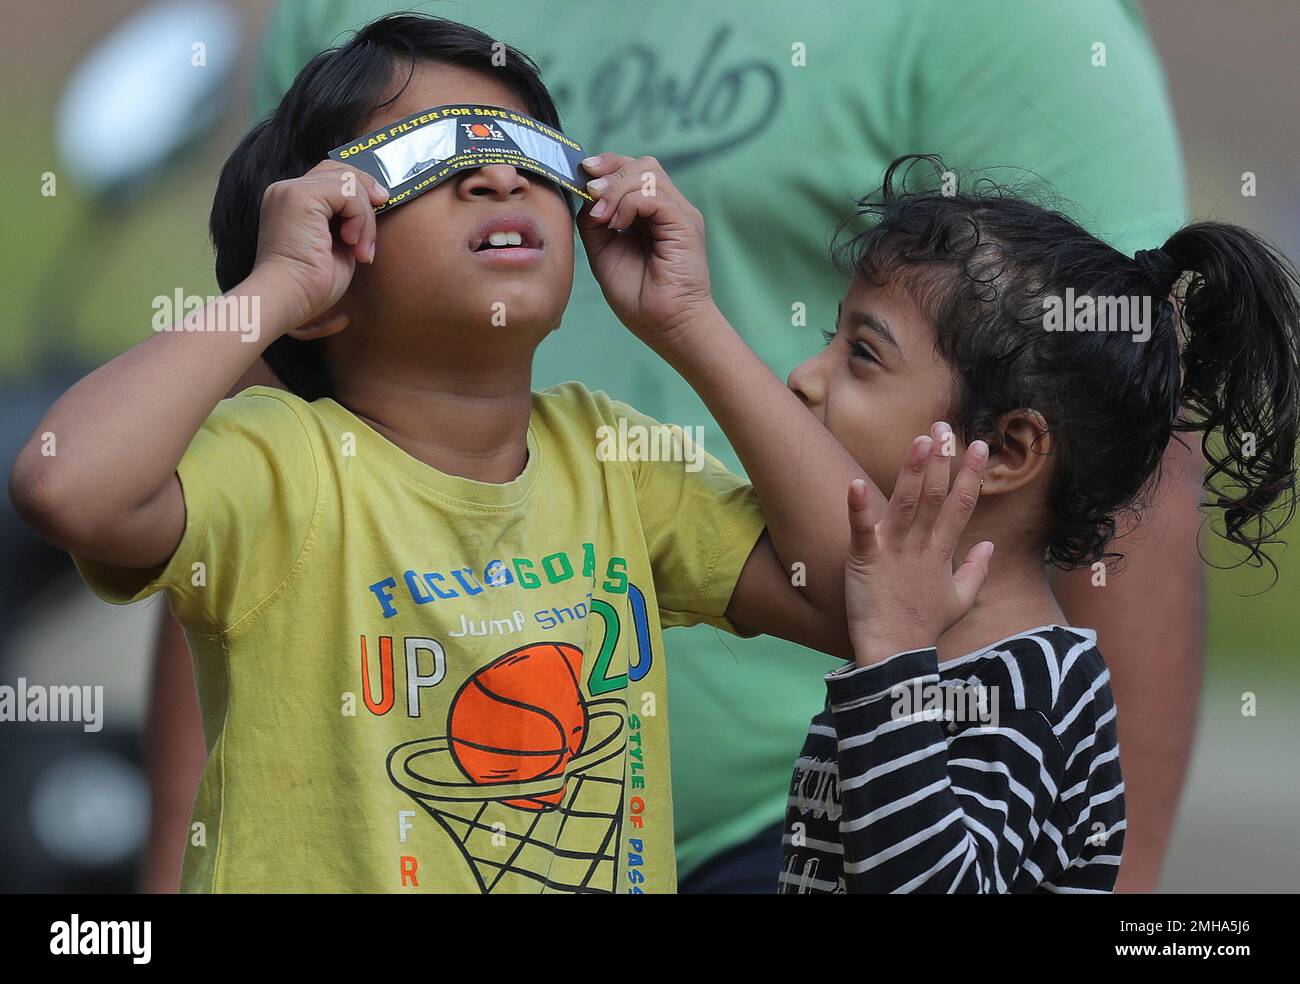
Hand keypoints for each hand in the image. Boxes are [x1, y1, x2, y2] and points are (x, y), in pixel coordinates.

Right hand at [251, 160, 388, 338]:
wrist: (288, 298)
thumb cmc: (311, 285)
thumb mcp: (338, 246)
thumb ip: (349, 222)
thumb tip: (376, 204)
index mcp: (292, 202)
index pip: (331, 177)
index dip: (359, 188)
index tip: (380, 207)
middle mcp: (287, 190)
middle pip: (340, 171)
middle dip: (367, 193)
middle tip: (377, 221)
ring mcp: (291, 190)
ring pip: (348, 182)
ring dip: (365, 216)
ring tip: (359, 249)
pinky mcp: (301, 196)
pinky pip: (348, 191)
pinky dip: (360, 217)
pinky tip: (352, 242)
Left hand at [578, 153, 714, 349]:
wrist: (667, 327)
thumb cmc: (640, 298)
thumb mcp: (603, 254)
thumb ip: (594, 223)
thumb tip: (586, 196)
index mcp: (651, 214)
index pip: (632, 171)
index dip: (607, 166)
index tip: (582, 174)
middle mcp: (668, 209)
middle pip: (642, 164)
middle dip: (610, 169)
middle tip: (590, 191)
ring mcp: (680, 215)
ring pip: (647, 173)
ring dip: (616, 189)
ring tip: (602, 217)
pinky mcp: (686, 225)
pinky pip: (654, 196)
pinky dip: (628, 204)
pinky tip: (616, 224)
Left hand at [845, 423, 992, 665]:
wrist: (894, 655)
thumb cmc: (922, 627)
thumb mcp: (958, 600)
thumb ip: (974, 570)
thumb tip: (989, 547)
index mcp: (941, 553)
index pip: (961, 506)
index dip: (970, 475)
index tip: (979, 445)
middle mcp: (919, 548)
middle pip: (935, 497)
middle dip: (941, 461)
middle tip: (944, 427)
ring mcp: (892, 553)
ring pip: (905, 505)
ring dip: (912, 472)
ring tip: (921, 441)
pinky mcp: (865, 561)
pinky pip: (861, 530)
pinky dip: (858, 508)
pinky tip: (855, 485)